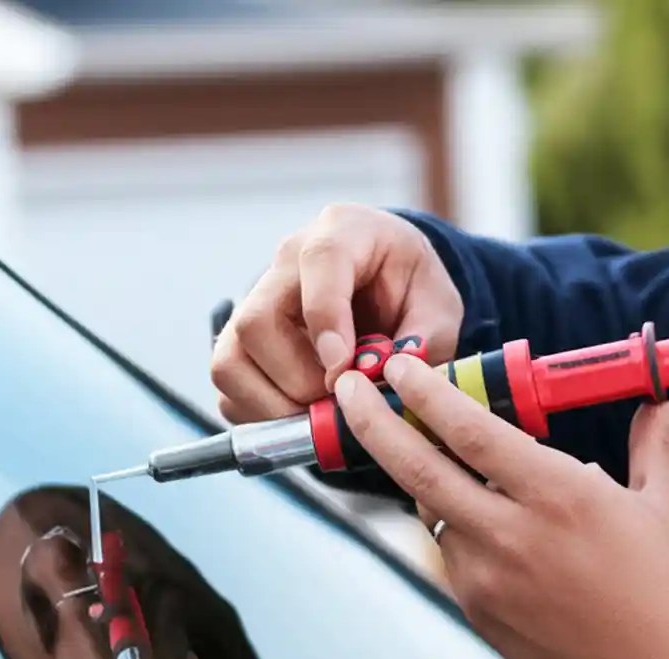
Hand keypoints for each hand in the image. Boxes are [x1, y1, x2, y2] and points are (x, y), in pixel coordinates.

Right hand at [212, 203, 462, 422]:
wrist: (388, 280)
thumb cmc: (411, 288)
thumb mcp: (439, 305)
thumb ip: (424, 338)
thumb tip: (382, 373)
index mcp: (342, 233)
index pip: (318, 264)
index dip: (326, 321)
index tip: (344, 370)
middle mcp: (285, 261)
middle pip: (257, 322)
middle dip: (299, 379)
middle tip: (341, 402)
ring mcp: (254, 300)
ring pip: (231, 359)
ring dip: (275, 404)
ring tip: (322, 415)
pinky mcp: (239, 341)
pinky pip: (229, 387)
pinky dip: (262, 415)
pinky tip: (303, 416)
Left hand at [334, 355, 668, 658]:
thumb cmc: (665, 593)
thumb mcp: (668, 508)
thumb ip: (653, 448)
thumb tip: (659, 407)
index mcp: (557, 495)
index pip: (471, 432)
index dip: (427, 394)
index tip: (400, 367)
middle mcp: (511, 533)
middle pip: (418, 468)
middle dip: (373, 421)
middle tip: (349, 391)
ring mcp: (486, 576)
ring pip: (432, 510)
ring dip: (428, 478)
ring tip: (447, 460)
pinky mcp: (476, 608)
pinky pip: (449, 552)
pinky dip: (456, 526)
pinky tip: (487, 522)